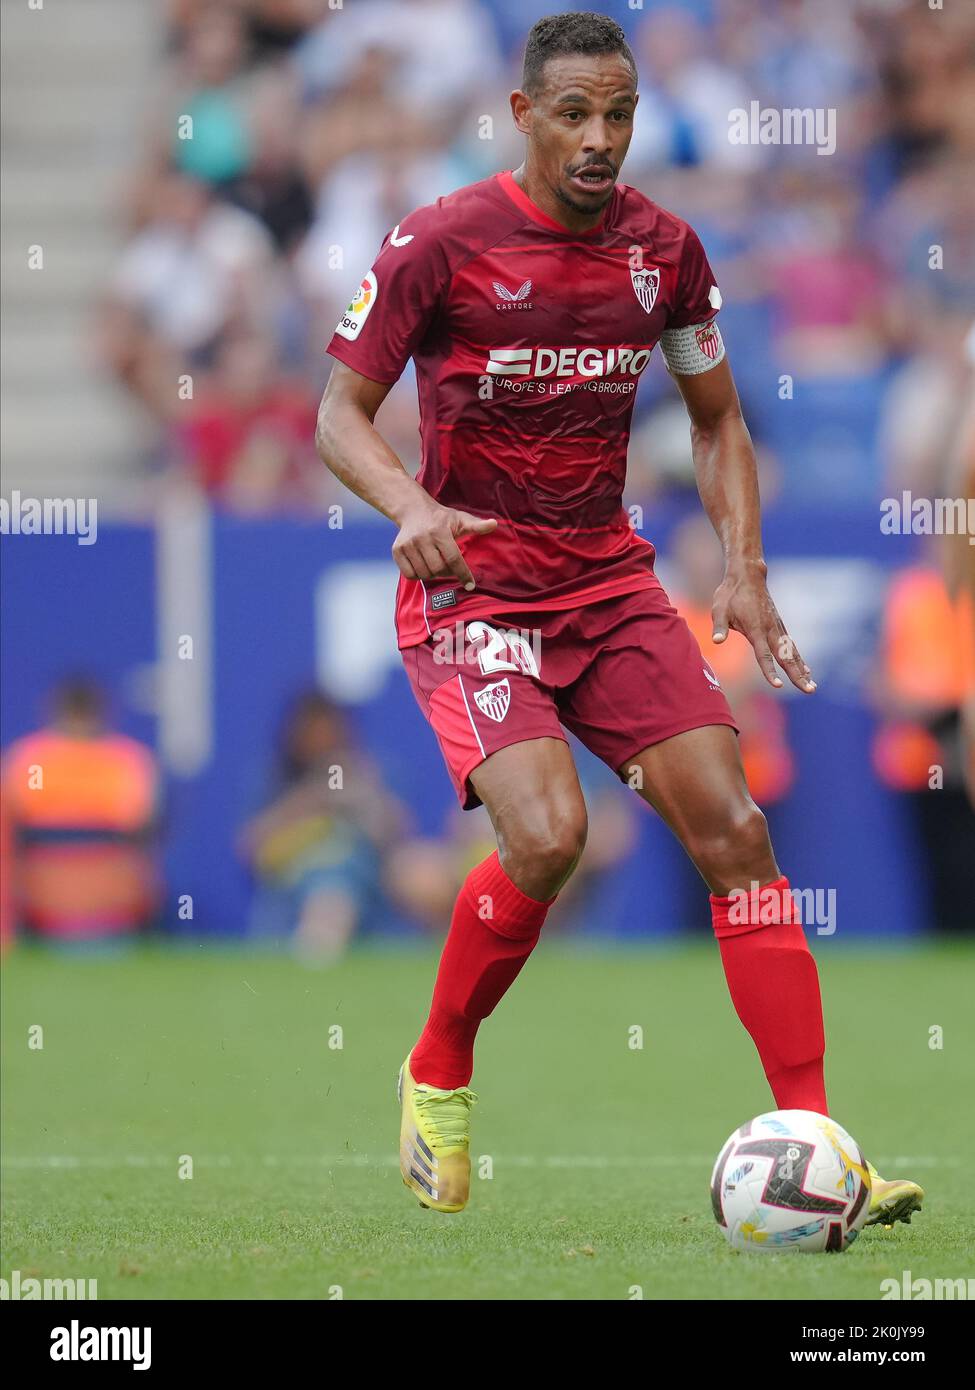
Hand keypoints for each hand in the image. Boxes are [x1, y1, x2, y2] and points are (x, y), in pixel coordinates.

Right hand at [392, 498, 496, 589]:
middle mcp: (422, 538)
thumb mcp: (460, 519)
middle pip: (438, 569)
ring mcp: (408, 545)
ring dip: (433, 574)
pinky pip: (409, 575)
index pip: (453, 559)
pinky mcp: (397, 551)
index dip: (463, 574)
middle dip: (447, 572)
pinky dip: (418, 575)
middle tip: (449, 567)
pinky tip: (424, 566)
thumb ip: (477, 525)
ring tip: (436, 564)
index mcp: (439, 531)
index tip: (470, 585)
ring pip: (424, 574)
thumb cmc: (441, 518)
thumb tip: (495, 524)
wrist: (413, 510)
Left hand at [711, 560, 815, 693]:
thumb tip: (716, 640)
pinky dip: (799, 659)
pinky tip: (806, 670)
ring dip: (802, 670)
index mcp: (755, 628)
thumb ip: (719, 626)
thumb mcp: (719, 609)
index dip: (770, 671)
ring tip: (811, 687)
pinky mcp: (779, 626)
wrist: (747, 575)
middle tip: (809, 690)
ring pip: (792, 653)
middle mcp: (770, 629)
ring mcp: (777, 627)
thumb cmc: (730, 594)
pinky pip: (791, 646)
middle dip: (797, 675)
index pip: (764, 655)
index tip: (778, 686)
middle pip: (786, 657)